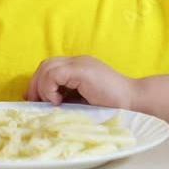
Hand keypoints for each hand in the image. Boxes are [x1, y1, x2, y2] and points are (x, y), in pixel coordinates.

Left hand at [24, 55, 139, 108]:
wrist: (136, 102)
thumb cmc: (113, 106)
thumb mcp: (83, 102)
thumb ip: (66, 98)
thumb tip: (42, 104)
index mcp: (78, 67)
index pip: (50, 67)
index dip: (37, 82)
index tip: (32, 100)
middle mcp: (77, 61)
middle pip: (45, 64)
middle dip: (34, 84)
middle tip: (32, 102)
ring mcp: (80, 63)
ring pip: (47, 67)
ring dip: (41, 87)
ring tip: (48, 103)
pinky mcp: (82, 70)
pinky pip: (55, 73)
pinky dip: (50, 88)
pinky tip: (57, 101)